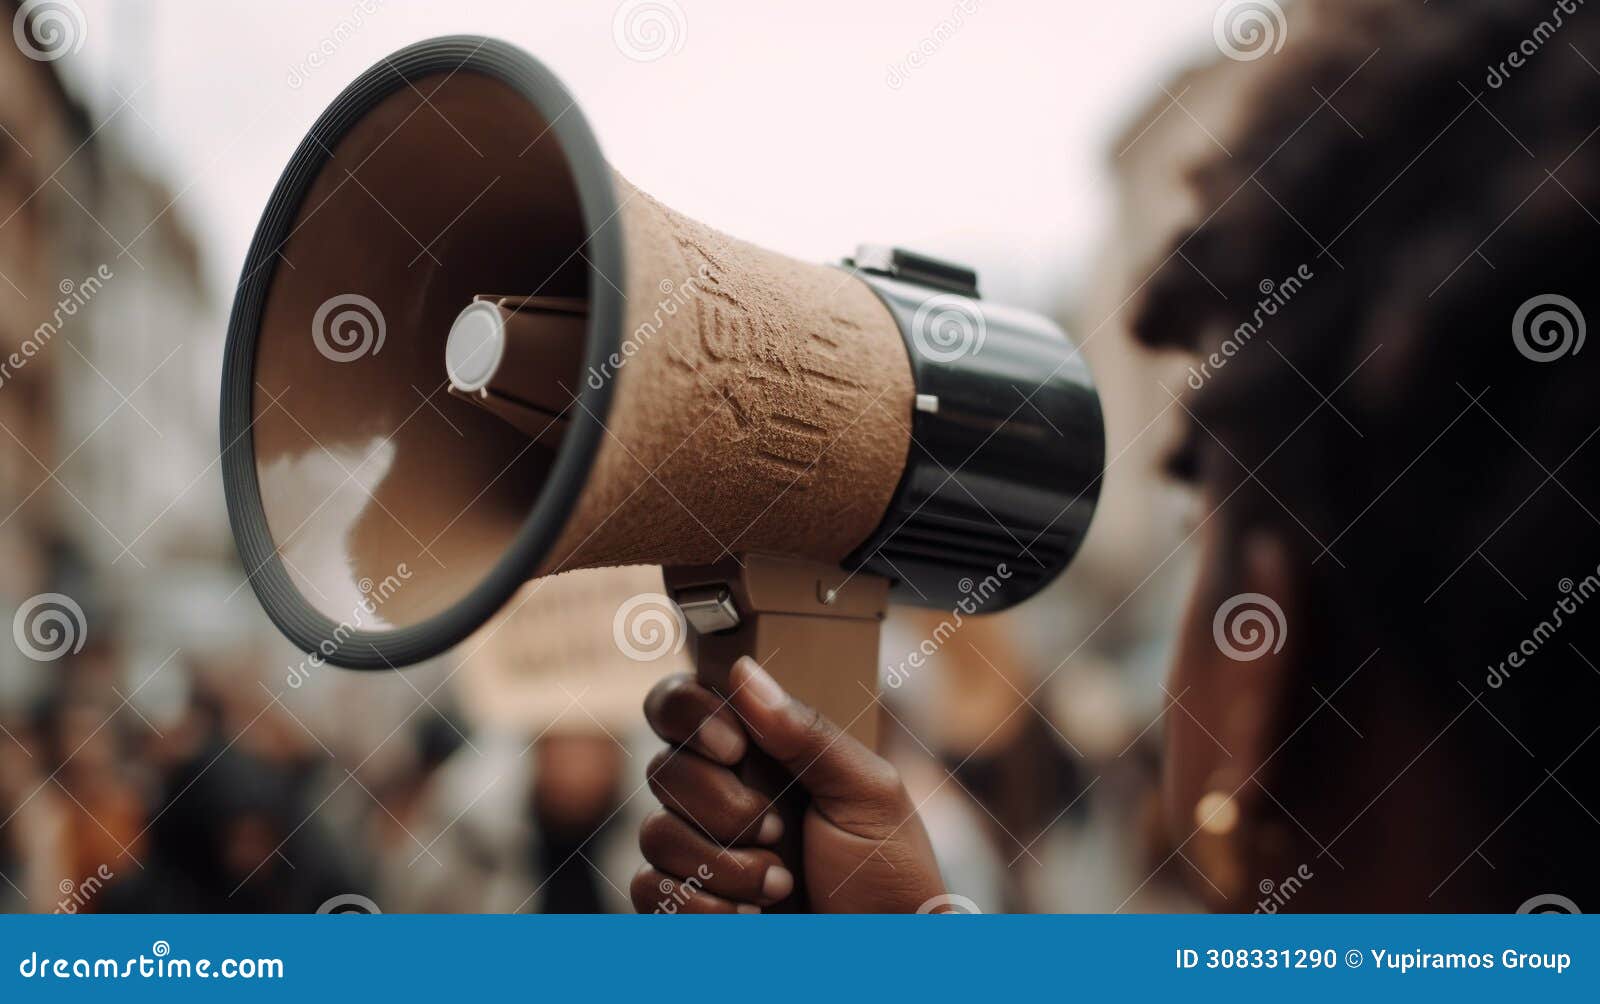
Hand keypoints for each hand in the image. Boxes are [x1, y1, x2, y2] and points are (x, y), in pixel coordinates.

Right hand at [632, 656, 945, 913]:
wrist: (887, 958)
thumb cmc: (890, 874)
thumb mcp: (868, 792)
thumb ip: (807, 732)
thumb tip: (744, 672)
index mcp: (761, 752)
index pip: (686, 704)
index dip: (690, 714)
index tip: (734, 747)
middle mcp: (721, 794)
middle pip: (664, 768)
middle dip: (722, 805)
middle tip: (779, 829)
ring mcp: (701, 851)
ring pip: (654, 833)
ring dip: (722, 864)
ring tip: (780, 885)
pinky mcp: (688, 906)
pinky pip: (648, 890)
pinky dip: (698, 906)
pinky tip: (748, 916)